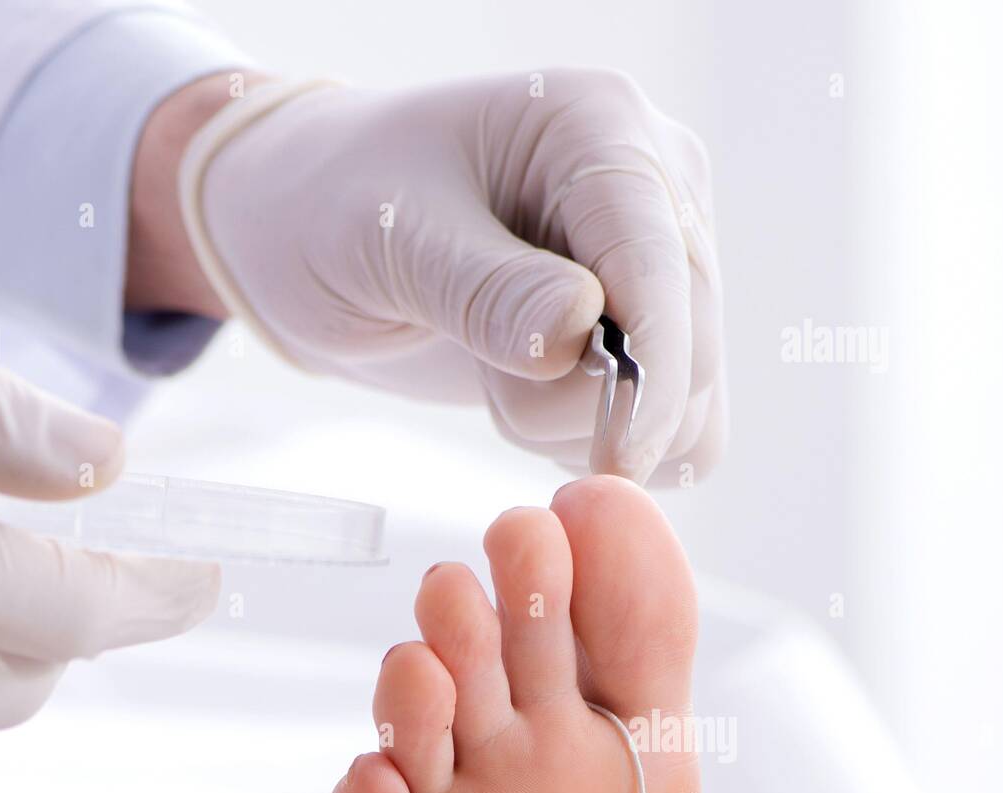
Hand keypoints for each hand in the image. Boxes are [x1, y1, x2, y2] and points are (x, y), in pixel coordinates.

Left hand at [174, 70, 724, 482]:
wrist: (308, 230)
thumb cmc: (332, 205)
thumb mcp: (388, 240)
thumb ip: (483, 289)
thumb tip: (581, 335)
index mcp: (597, 126)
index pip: (660, 257)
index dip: (651, 367)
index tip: (616, 455)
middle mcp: (650, 188)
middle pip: (693, 338)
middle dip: (595, 401)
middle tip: (494, 389)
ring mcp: (652, 265)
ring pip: (691, 397)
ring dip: (589, 425)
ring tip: (498, 377)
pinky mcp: (638, 331)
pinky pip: (671, 425)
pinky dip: (601, 442)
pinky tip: (528, 402)